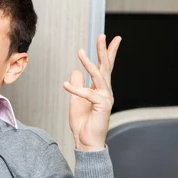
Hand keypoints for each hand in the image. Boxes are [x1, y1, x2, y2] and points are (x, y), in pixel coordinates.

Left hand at [63, 34, 121, 151]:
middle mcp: (106, 91)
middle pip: (105, 67)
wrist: (86, 141)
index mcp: (100, 89)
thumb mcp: (76, 100)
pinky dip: (76, 89)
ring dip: (88, 63)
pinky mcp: (102, 106)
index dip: (108, 52)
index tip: (112, 38)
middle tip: (102, 35)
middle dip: (104, 50)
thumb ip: (78, 85)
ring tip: (80, 52)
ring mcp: (106, 98)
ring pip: (98, 76)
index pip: (105, 67)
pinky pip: (88, 94)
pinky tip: (65, 85)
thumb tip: (75, 72)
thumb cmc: (83, 122)